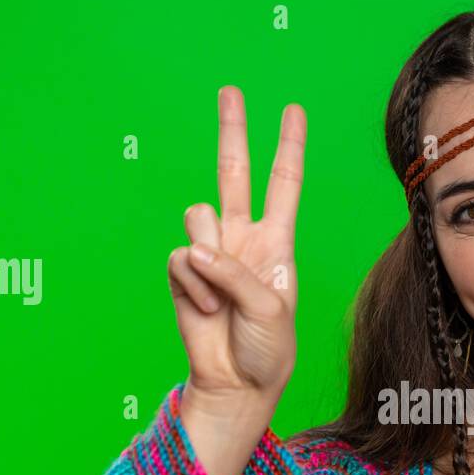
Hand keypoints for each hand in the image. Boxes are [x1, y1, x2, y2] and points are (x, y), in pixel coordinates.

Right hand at [168, 85, 304, 411]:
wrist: (236, 384)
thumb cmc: (267, 349)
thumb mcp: (269, 308)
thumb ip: (234, 272)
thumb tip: (193, 249)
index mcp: (276, 244)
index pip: (283, 185)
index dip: (288, 147)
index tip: (293, 111)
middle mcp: (243, 241)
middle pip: (235, 174)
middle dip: (233, 132)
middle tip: (231, 90)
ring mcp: (211, 255)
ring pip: (198, 218)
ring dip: (208, 254)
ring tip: (221, 295)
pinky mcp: (182, 273)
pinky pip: (180, 258)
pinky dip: (192, 285)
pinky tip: (205, 309)